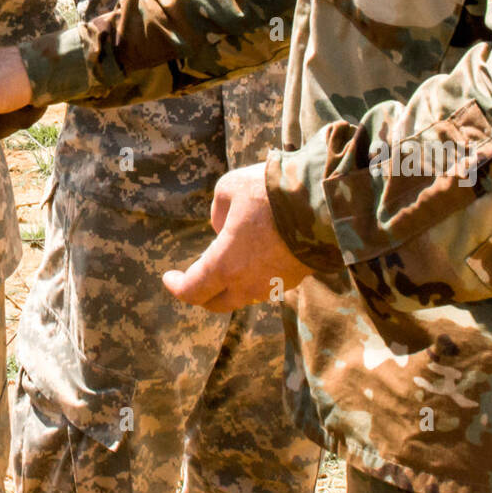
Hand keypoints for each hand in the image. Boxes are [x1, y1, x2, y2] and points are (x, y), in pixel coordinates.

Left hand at [162, 163, 313, 312]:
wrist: (323, 202)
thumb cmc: (269, 193)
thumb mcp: (229, 189)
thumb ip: (217, 212)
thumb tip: (222, 227)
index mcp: (224, 265)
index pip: (193, 291)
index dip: (177, 287)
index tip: (168, 278)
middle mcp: (248, 284)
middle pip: (218, 303)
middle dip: (202, 294)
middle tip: (194, 279)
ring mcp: (274, 286)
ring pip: (245, 295)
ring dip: (232, 284)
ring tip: (227, 261)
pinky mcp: (296, 279)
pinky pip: (268, 285)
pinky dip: (256, 276)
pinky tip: (257, 256)